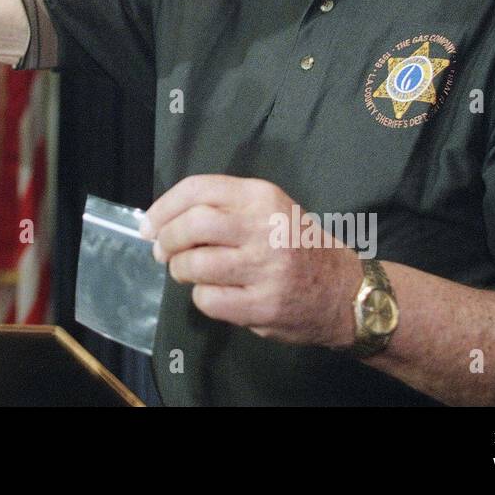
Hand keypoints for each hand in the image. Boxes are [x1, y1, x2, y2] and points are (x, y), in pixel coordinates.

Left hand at [141, 174, 364, 348]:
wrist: (345, 292)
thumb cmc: (296, 246)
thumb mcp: (270, 209)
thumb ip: (225, 207)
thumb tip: (165, 219)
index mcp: (262, 197)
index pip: (198, 189)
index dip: (164, 207)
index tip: (148, 224)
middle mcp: (264, 227)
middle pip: (192, 225)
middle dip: (167, 239)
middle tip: (162, 250)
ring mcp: (266, 269)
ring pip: (195, 264)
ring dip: (180, 269)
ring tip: (187, 271)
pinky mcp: (264, 306)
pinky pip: (209, 299)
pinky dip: (201, 297)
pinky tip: (214, 294)